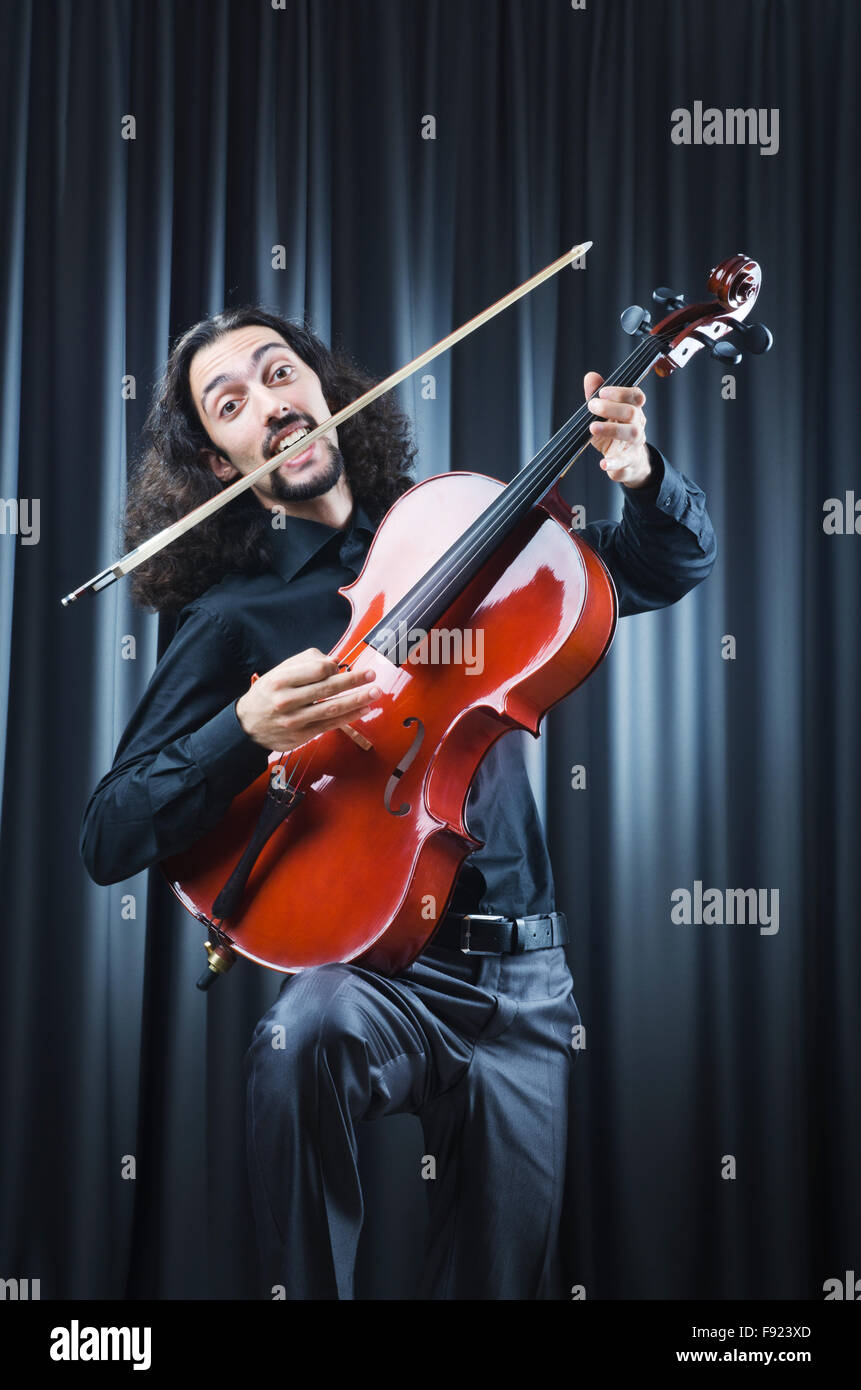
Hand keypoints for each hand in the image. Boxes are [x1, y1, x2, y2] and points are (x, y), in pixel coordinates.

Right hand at [235, 647, 379, 751]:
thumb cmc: (267, 694)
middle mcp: (287, 700)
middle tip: (372, 675)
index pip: (316, 670)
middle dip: (354, 681)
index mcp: (281, 680)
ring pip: (331, 708)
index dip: (334, 667)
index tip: (342, 665)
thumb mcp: (279, 672)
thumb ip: (305, 663)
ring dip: (357, 700)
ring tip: (374, 693)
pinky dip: (348, 717)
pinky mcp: (302, 735)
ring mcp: (295, 720)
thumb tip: (335, 662)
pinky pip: (329, 725)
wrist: (247, 726)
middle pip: (327, 688)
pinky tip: (363, 709)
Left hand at [584, 371, 653, 487]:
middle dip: (611, 407)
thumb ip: (597, 396)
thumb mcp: (604, 415)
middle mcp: (638, 425)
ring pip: (632, 434)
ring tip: (593, 428)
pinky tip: (603, 463)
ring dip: (612, 429)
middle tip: (592, 407)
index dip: (621, 392)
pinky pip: (624, 462)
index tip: (602, 392)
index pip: (636, 396)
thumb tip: (591, 376)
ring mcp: (635, 444)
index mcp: (633, 410)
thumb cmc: (615, 434)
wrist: (628, 462)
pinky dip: (614, 463)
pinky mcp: (629, 462)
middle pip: (632, 413)